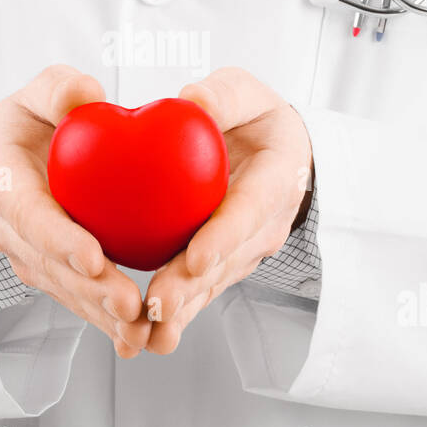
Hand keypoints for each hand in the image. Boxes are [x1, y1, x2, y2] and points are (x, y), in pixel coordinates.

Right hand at [0, 66, 150, 357]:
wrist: (33, 141)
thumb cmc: (45, 109)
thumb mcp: (48, 88)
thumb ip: (60, 88)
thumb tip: (82, 96)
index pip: (26, 212)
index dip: (58, 238)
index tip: (93, 257)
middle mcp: (4, 221)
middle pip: (46, 262)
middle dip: (87, 289)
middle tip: (130, 304)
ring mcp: (24, 249)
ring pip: (61, 288)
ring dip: (98, 313)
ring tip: (139, 329)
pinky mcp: (47, 268)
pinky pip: (74, 295)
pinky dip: (103, 318)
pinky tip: (134, 337)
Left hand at [144, 68, 313, 354]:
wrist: (279, 152)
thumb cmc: (257, 118)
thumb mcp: (247, 93)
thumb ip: (225, 96)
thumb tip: (193, 100)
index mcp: (277, 177)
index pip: (250, 210)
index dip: (224, 236)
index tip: (195, 258)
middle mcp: (266, 223)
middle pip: (228, 260)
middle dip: (192, 286)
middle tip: (159, 305)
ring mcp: (246, 249)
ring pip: (213, 283)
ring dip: (183, 309)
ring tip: (150, 330)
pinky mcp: (224, 263)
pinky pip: (200, 289)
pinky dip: (177, 311)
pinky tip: (147, 333)